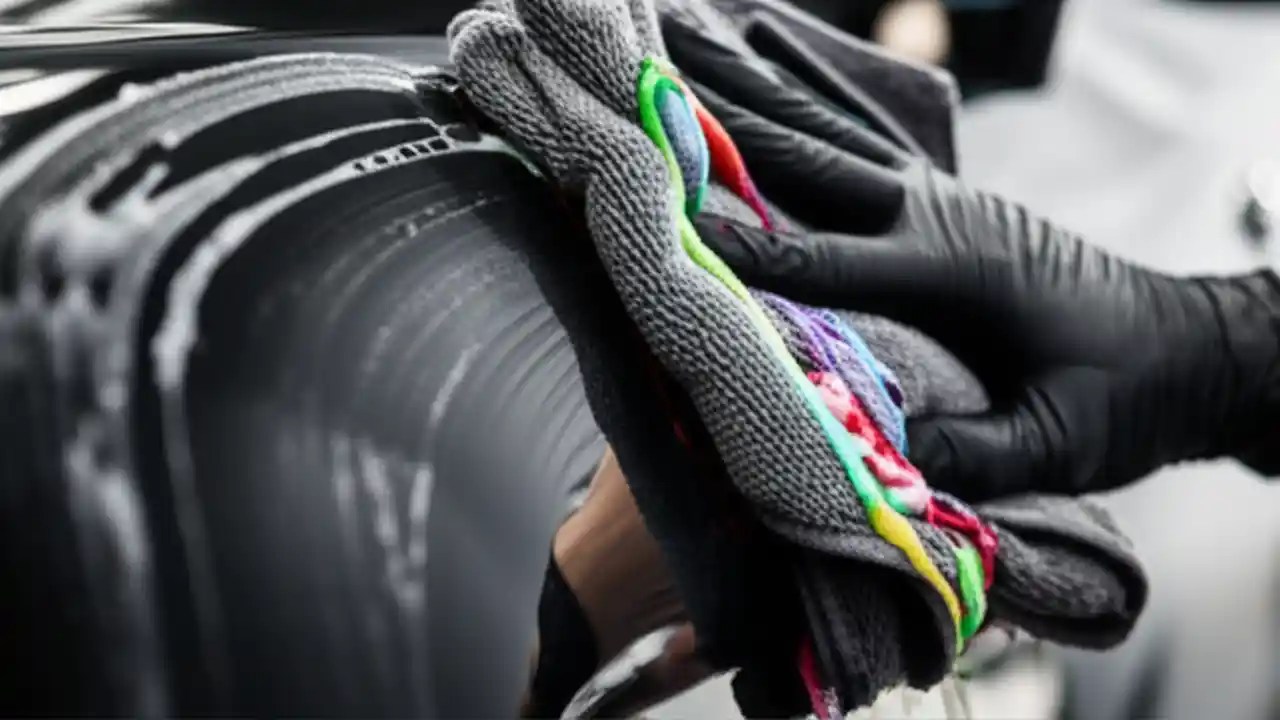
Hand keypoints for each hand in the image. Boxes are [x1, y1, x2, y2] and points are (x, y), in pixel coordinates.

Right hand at [664, 22, 1279, 498]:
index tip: (666, 223)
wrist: (1188, 349)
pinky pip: (859, 137)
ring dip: (751, 92)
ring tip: (682, 44)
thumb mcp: (1058, 440)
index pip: (826, 258)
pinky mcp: (944, 200)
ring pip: (827, 135)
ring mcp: (940, 198)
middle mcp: (937, 215)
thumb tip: (869, 452)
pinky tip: (768, 59)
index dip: (745, 247)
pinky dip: (806, 96)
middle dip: (723, 126)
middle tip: (645, 84)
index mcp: (955, 270)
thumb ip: (972, 446)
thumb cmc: (1123, 399)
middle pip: (810, 162)